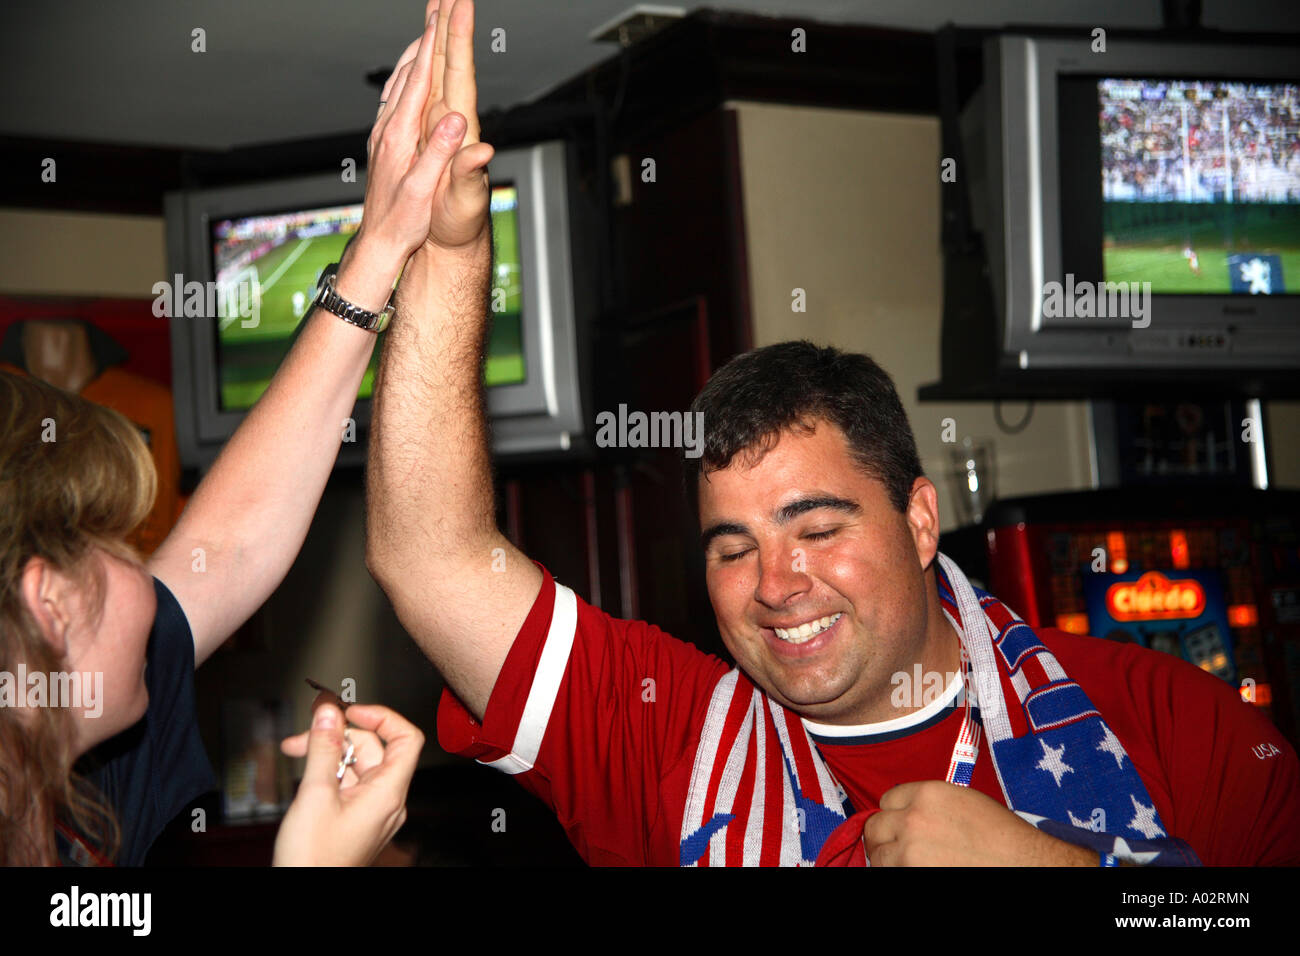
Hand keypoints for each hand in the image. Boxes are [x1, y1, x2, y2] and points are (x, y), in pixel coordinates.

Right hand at [272, 701, 423, 865]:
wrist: (305, 894)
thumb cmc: (313, 859)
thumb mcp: (315, 794)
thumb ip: (323, 748)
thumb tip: (329, 712)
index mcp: (388, 793)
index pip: (406, 738)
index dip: (381, 717)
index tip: (351, 710)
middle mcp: (387, 801)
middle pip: (373, 749)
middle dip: (338, 735)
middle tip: (305, 732)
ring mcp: (373, 812)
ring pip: (357, 766)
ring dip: (328, 753)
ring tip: (296, 751)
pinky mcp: (357, 820)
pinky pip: (350, 785)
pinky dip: (329, 773)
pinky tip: (306, 773)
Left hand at [349, 0, 491, 270]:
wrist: (379, 244)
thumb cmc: (404, 223)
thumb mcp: (424, 190)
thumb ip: (440, 153)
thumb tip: (455, 120)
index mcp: (399, 135)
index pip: (419, 79)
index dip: (432, 44)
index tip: (443, 15)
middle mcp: (387, 129)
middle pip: (407, 71)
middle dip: (424, 37)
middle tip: (437, 7)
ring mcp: (383, 135)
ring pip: (398, 82)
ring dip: (414, 53)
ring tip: (425, 31)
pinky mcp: (384, 145)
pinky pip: (393, 100)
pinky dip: (405, 78)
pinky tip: (407, 79)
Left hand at [864, 781, 1096, 865]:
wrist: (1024, 863)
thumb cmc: (1003, 836)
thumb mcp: (963, 802)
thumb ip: (929, 805)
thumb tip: (905, 815)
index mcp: (927, 794)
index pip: (887, 800)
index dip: (895, 814)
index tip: (900, 825)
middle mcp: (912, 819)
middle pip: (875, 827)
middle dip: (883, 837)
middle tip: (894, 847)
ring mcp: (909, 851)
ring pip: (877, 854)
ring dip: (888, 859)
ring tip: (908, 863)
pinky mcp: (911, 874)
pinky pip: (890, 872)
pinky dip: (898, 872)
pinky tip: (915, 871)